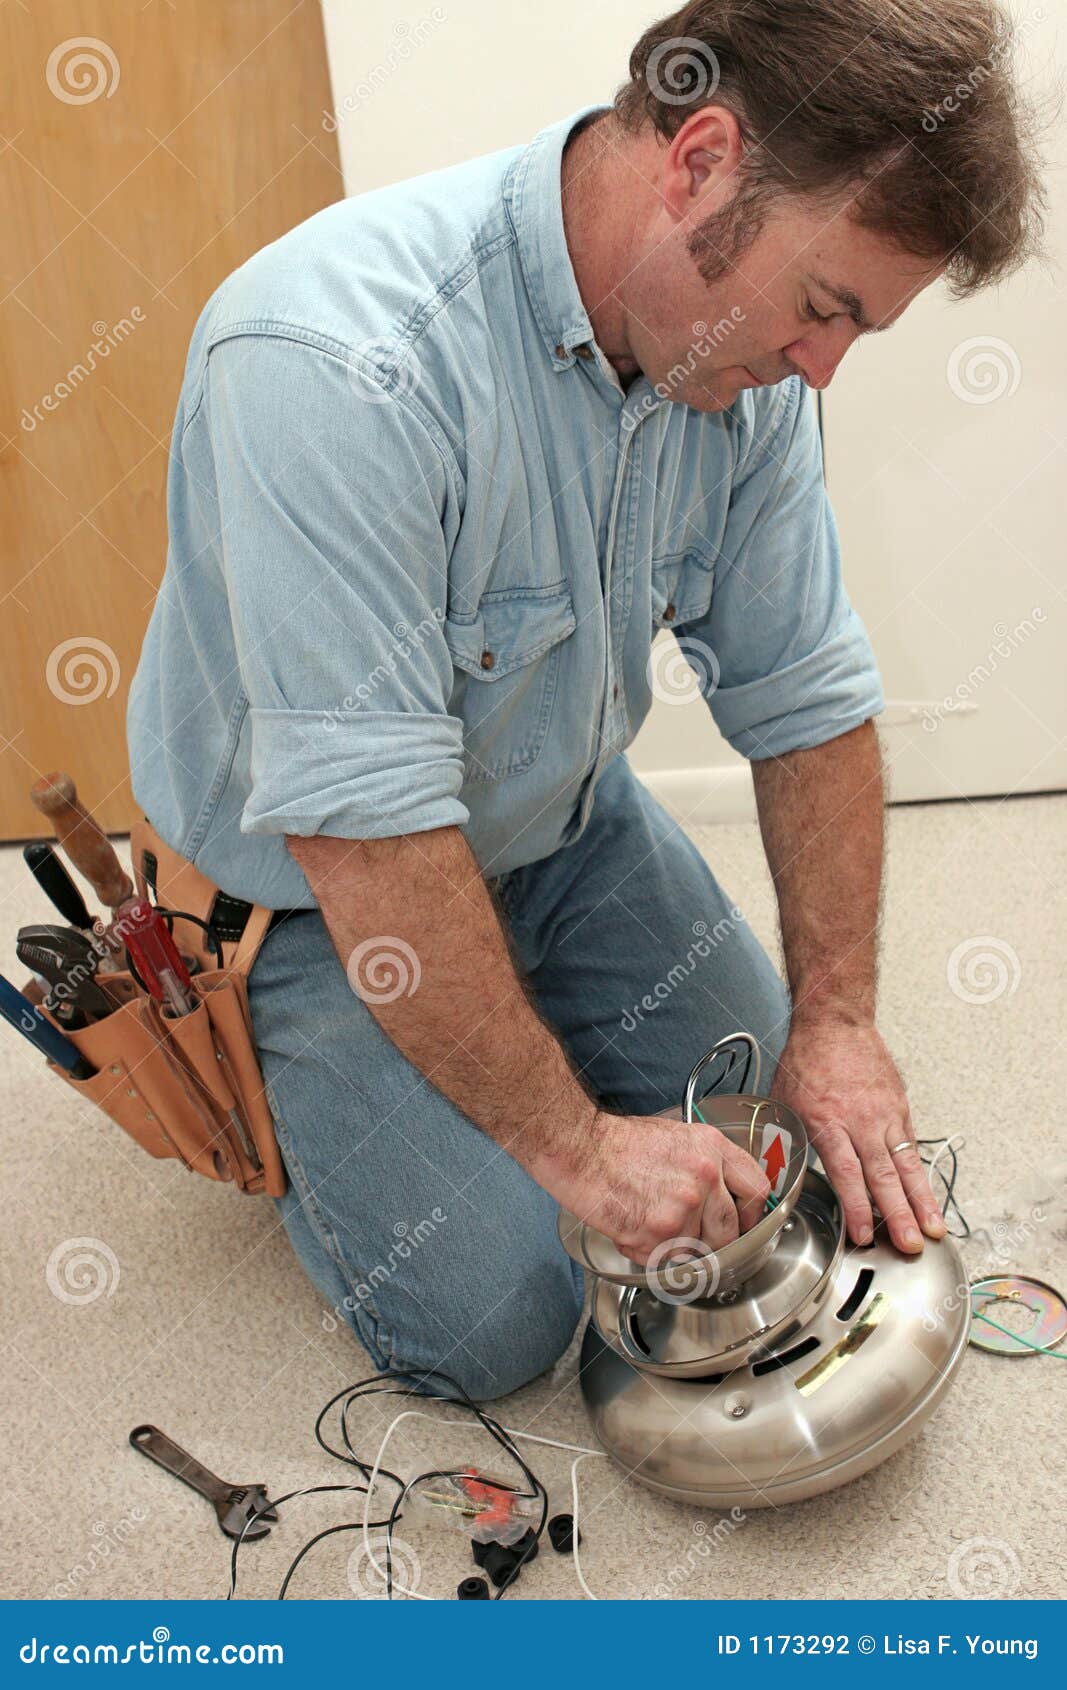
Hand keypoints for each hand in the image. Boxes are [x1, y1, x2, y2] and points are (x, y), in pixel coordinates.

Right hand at [553, 1111, 770, 1264]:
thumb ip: (709, 1164)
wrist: (581, 1149)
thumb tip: (728, 1197)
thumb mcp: (678, 1137)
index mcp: (713, 1150)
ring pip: (696, 1250)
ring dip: (676, 1245)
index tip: (743, 1222)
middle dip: (712, 1240)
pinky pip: (665, 1259)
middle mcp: (704, 1180)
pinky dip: (650, 1252)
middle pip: (730, 1232)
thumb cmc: (620, 1142)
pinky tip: (633, 1228)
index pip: (757, 1190)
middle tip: (690, 1233)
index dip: (751, 1214)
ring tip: (650, 1221)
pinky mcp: (658, 1235)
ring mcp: (682, 1210)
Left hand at [770, 1016, 945, 1251]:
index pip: (847, 1173)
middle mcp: (860, 1121)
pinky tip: (927, 1197)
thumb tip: (775, 1176)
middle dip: (898, 1214)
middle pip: (883, 1175)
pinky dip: (920, 1174)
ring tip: (933, 1230)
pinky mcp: (899, 1108)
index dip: (857, 1208)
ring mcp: (884, 1115)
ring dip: (920, 1201)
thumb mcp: (783, 1102)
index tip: (864, 1235)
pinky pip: (911, 1147)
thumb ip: (786, 1141)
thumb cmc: (806, 1061)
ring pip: (906, 1164)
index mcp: (827, 1121)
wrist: (835, 1022)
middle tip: (910, 1245)